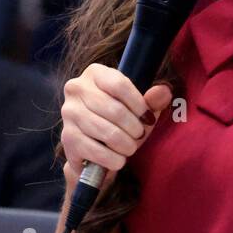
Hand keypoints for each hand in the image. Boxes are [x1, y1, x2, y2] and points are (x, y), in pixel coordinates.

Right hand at [60, 64, 171, 189]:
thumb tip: (164, 91)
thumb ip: (153, 100)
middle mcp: (76, 89)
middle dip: (135, 129)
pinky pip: (97, 151)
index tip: (148, 118)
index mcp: (95, 73)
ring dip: (126, 145)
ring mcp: (69, 113)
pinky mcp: (67, 137)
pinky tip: (118, 159)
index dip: (139, 104)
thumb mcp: (138, 108)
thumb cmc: (120, 122)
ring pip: (108, 133)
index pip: (119, 85)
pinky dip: (114, 159)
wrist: (93, 148)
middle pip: (115, 111)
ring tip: (130, 147)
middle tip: (139, 135)